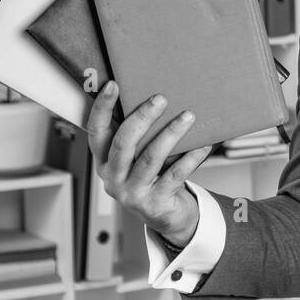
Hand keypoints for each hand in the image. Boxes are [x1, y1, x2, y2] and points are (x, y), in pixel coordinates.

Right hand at [87, 80, 211, 247]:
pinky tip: (203, 145)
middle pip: (123, 143)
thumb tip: (157, 98)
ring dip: (171, 134)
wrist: (165, 215)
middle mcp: (113, 178)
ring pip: (150, 158)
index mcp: (104, 161)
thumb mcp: (137, 157)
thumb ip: (139, 135)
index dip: (102, 108)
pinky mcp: (154, 202)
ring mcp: (133, 192)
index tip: (113, 85)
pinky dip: (190, 158)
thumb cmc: (152, 177)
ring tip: (188, 116)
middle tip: (160, 99)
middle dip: (142, 118)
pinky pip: (175, 175)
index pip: (96, 132)